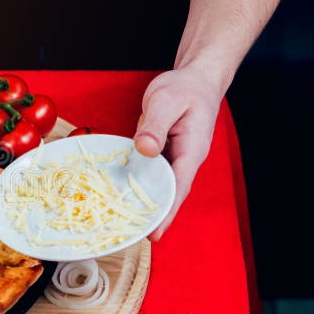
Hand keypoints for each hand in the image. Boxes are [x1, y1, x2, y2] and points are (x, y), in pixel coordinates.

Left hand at [133, 67, 223, 239]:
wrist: (195, 78)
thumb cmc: (185, 88)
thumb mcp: (166, 100)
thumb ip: (155, 124)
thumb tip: (145, 148)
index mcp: (191, 151)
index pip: (178, 188)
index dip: (166, 212)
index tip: (155, 233)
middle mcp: (183, 159)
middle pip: (168, 193)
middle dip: (153, 215)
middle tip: (132, 236)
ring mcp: (173, 157)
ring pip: (157, 184)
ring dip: (143, 202)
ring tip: (123, 223)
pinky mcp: (161, 152)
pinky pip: (149, 171)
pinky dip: (136, 182)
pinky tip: (119, 192)